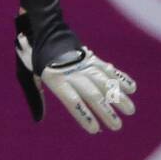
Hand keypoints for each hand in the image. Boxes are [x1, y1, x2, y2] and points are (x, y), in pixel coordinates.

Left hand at [16, 36, 136, 133]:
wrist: (45, 29)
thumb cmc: (34, 58)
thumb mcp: (28, 76)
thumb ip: (35, 97)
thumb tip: (39, 119)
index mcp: (55, 78)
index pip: (72, 100)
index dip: (84, 115)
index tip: (95, 130)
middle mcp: (72, 72)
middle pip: (92, 94)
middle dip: (106, 111)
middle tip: (117, 127)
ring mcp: (84, 64)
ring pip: (104, 81)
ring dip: (118, 96)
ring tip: (130, 111)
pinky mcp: (92, 58)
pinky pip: (108, 69)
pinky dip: (120, 78)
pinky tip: (132, 88)